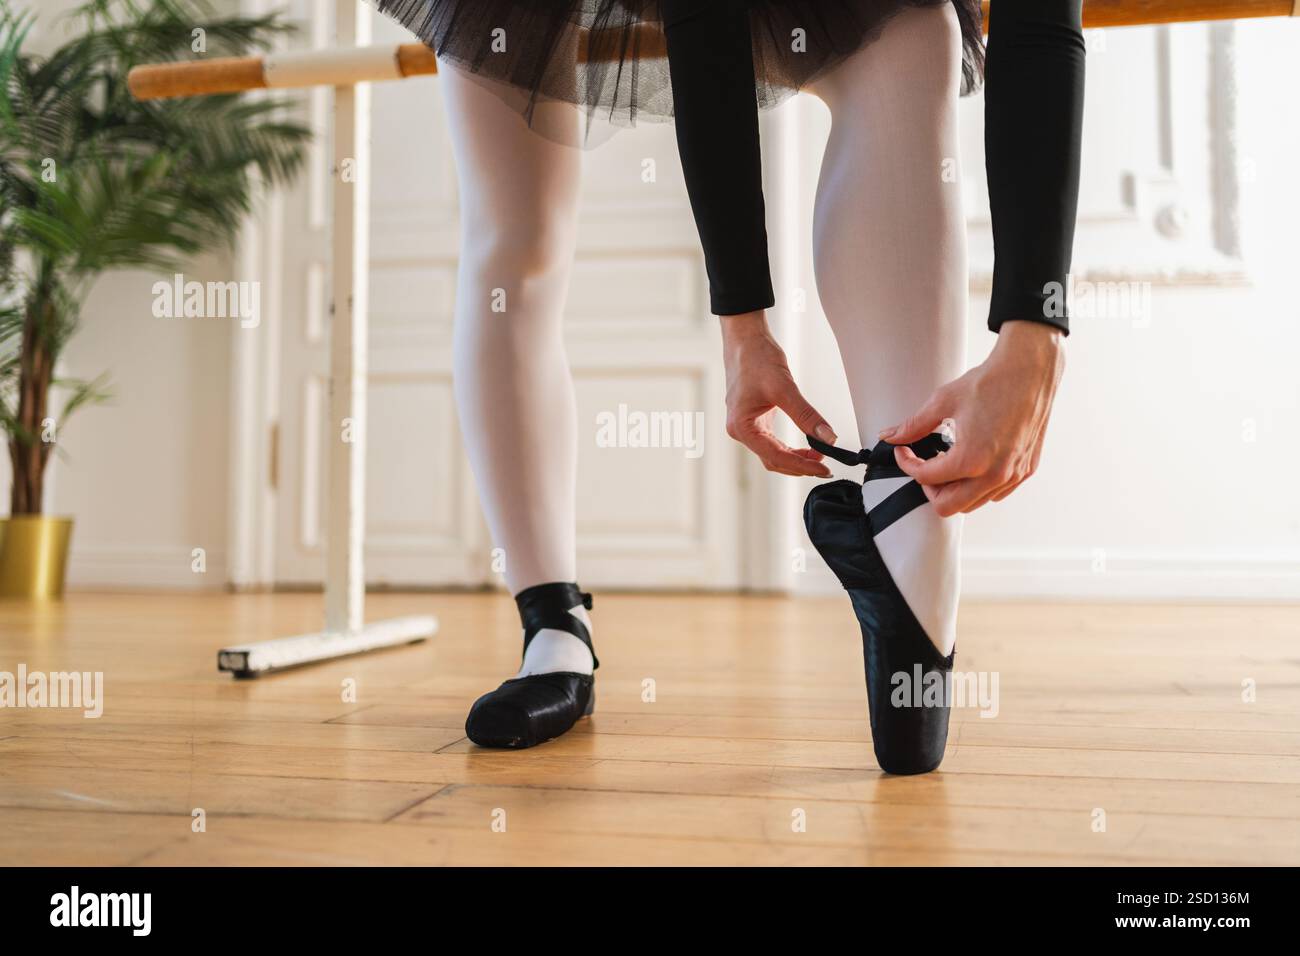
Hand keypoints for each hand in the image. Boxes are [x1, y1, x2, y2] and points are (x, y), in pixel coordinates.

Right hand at [720, 311, 834, 476]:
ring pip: (773, 454)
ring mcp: (747, 426)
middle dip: (800, 465)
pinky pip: (773, 442)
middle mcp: (741, 431)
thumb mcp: (784, 388)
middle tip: (825, 467)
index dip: (802, 465)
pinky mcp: (755, 420)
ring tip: (820, 456)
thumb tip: (828, 437)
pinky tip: (808, 446)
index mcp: (741, 427)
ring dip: (797, 458)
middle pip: (773, 461)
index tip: (824, 468)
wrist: (745, 339)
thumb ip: (806, 415)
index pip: (776, 457)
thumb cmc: (755, 358)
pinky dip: (791, 448)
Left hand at [880, 321, 1065, 515]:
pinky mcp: (1026, 470)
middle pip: (947, 506)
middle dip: (929, 487)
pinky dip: (978, 486)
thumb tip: (891, 436)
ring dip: (954, 489)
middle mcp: (995, 474)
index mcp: (971, 459)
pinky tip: (971, 464)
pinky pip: (995, 494)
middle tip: (923, 465)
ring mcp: (1013, 475)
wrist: (1029, 370)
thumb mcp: (943, 402)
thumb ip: (914, 426)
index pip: (926, 479)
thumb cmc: (991, 382)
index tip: (905, 452)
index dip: (907, 464)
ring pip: (972, 504)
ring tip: (947, 463)